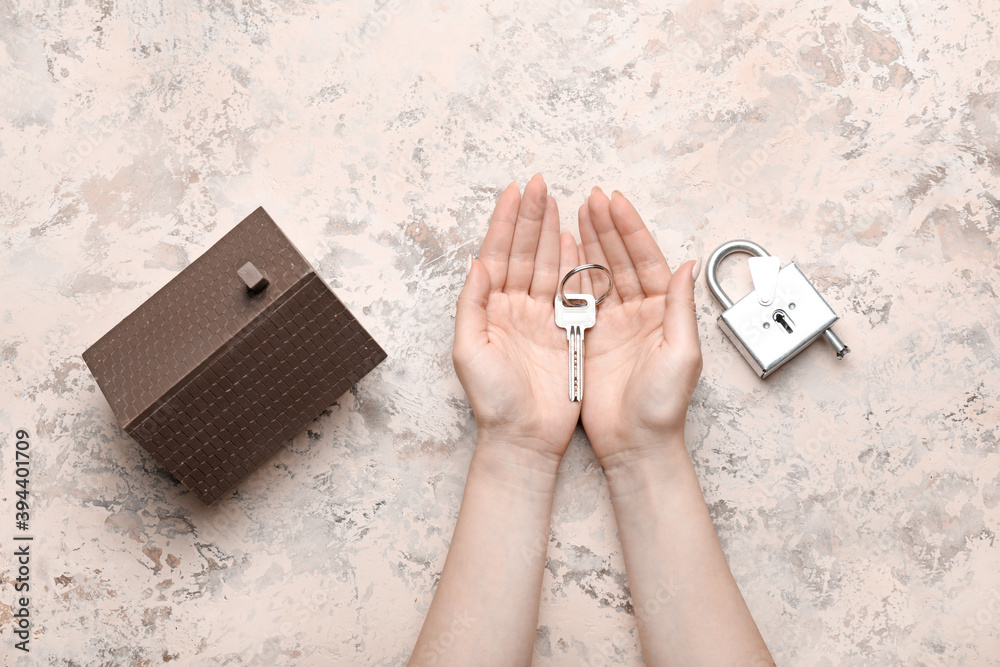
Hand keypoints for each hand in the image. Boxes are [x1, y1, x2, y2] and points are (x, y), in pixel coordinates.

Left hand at [453, 174, 584, 460]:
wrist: (524, 437)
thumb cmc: (493, 401)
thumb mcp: (469, 352)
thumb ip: (471, 305)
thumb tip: (477, 264)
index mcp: (490, 309)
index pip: (497, 255)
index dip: (505, 222)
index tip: (514, 191)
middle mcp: (515, 308)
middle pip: (523, 252)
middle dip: (530, 217)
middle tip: (538, 184)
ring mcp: (541, 319)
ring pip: (546, 265)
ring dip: (550, 233)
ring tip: (555, 201)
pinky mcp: (566, 333)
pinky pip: (570, 291)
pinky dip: (573, 264)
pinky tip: (575, 240)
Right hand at [576, 188, 702, 464]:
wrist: (636, 444)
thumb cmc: (663, 406)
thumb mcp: (682, 354)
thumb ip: (681, 308)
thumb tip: (687, 264)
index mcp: (664, 312)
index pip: (647, 260)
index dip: (630, 230)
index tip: (615, 203)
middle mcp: (640, 313)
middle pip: (622, 260)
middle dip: (606, 227)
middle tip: (591, 198)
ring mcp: (614, 324)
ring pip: (600, 274)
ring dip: (589, 243)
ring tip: (576, 212)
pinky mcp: (591, 340)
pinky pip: (580, 299)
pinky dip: (572, 274)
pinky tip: (562, 251)